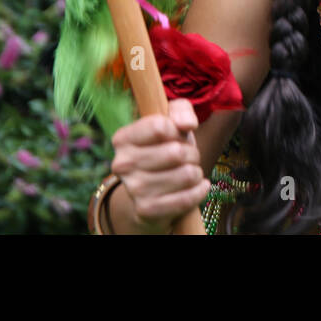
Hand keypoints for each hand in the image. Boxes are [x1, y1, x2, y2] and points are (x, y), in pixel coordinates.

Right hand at [110, 98, 211, 233]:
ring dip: (196, 173)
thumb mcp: (172, 121)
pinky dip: (199, 191)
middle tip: (187, 158)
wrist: (154, 191)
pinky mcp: (146, 210)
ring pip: (186, 175)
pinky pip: (186, 198)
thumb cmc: (166, 148)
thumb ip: (180, 110)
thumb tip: (186, 124)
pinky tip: (197, 187)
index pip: (160, 126)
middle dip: (192, 153)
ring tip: (188, 172)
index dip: (178, 130)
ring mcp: (133, 189)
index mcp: (123, 138)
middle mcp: (122, 164)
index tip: (178, 135)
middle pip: (176, 152)